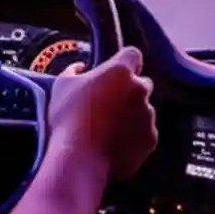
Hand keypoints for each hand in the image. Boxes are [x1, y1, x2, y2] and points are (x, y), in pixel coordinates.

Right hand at [48, 46, 156, 181]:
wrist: (79, 158)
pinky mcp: (151, 138)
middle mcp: (140, 89)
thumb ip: (75, 70)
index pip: (132, 55)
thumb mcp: (63, 85)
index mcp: (120, 71)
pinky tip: (115, 143)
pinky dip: (135, 136)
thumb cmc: (69, 118)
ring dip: (132, 115)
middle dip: (129, 91)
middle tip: (108, 104)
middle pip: (142, 84)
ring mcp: (148, 115)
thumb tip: (81, 68)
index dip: (124, 62)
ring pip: (144, 110)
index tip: (114, 73)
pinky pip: (146, 132)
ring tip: (109, 129)